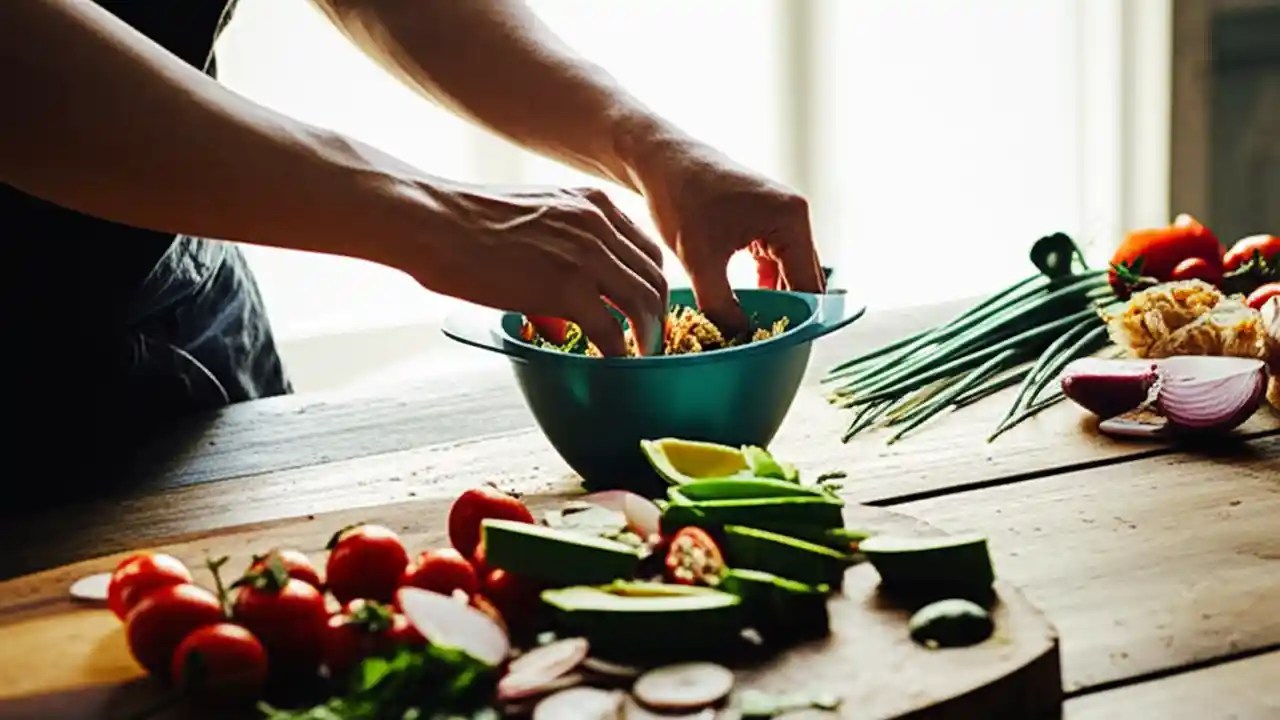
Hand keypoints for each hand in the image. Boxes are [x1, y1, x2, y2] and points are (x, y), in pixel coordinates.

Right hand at [398, 181, 667, 356]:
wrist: (435, 222)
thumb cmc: (468, 222)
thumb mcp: (536, 215)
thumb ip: (564, 246)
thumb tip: (565, 310)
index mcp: (594, 204)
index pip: (646, 250)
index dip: (652, 286)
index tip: (645, 311)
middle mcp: (600, 225)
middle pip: (654, 279)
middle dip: (657, 316)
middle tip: (648, 343)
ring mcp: (587, 255)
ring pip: (643, 305)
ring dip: (646, 338)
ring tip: (637, 359)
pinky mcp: (567, 288)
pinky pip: (611, 331)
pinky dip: (619, 354)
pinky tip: (612, 366)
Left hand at [632, 138, 825, 333]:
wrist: (660, 160)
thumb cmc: (680, 199)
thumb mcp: (699, 260)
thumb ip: (721, 306)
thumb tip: (738, 339)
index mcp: (792, 219)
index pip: (808, 285)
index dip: (798, 320)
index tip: (782, 348)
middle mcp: (795, 214)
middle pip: (803, 279)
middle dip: (786, 312)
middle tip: (766, 345)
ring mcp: (782, 215)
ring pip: (788, 271)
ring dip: (773, 298)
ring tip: (754, 329)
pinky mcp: (765, 218)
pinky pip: (775, 260)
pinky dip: (763, 283)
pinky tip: (745, 304)